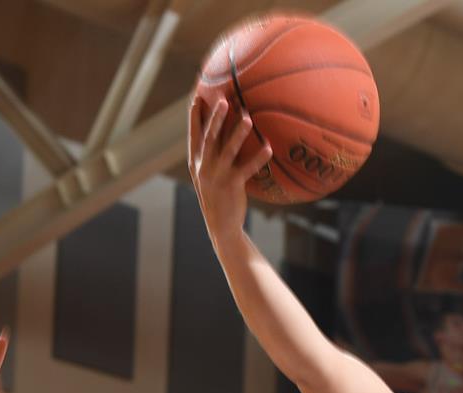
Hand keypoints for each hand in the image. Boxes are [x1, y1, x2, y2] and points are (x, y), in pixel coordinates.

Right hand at [187, 95, 271, 243]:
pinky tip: (268, 147)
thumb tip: (225, 131)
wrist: (221, 226)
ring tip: (247, 118)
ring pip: (227, 150)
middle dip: (214, 117)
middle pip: (209, 137)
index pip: (193, 135)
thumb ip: (213, 154)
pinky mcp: (232, 186)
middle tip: (222, 99)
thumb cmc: (218, 196)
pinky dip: (258, 158)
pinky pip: (247, 169)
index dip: (194, 116)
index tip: (196, 96)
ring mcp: (217, 176)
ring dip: (237, 133)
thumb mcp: (209, 174)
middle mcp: (204, 167)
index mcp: (196, 162)